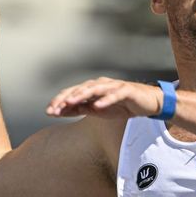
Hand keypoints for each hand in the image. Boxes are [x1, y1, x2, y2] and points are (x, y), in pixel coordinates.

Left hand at [46, 77, 163, 119]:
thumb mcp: (98, 110)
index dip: (60, 101)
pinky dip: (106, 100)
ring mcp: (114, 86)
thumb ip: (80, 109)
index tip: (49, 112)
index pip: (72, 93)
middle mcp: (101, 84)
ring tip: (71, 103)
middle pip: (80, 89)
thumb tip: (60, 111)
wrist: (147, 103)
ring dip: (81, 96)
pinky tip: (98, 106)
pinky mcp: (126, 90)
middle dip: (66, 99)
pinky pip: (114, 94)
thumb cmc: (122, 105)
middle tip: (55, 108)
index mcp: (92, 88)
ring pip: (95, 89)